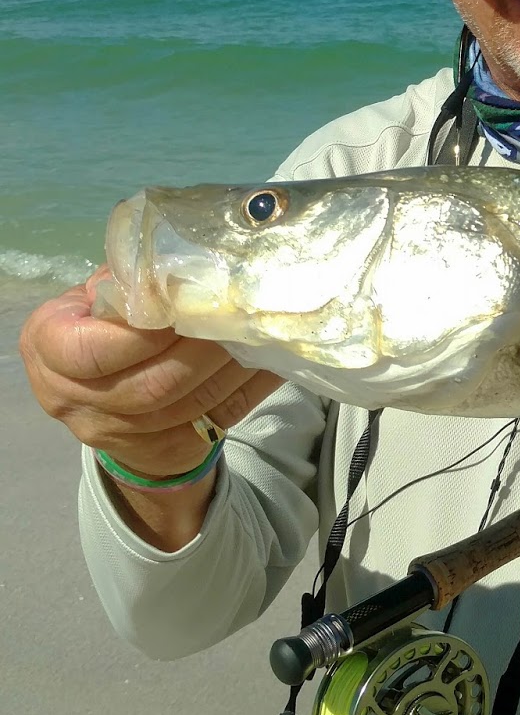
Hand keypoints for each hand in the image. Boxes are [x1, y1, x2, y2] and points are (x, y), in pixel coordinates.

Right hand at [18, 268, 282, 547]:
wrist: (106, 392)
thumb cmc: (104, 325)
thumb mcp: (98, 297)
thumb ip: (131, 284)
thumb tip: (184, 267)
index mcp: (51, 352)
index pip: (93, 353)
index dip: (146, 332)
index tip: (185, 303)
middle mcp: (77, 401)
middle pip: (154, 386)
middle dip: (205, 349)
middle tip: (240, 316)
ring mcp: (122, 434)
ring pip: (192, 405)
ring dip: (236, 366)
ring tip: (261, 331)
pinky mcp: (169, 448)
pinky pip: (221, 417)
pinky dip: (255, 385)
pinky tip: (273, 357)